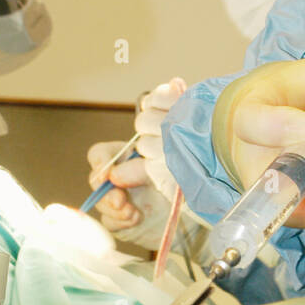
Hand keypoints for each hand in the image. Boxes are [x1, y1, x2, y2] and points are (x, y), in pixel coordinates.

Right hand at [87, 77, 185, 233]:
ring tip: (128, 210)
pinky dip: (119, 221)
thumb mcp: (187, 140)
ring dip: (112, 205)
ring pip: (101, 201)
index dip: (102, 162)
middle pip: (98, 179)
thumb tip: (175, 82)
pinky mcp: (125, 220)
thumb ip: (178, 111)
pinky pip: (110, 222)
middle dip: (108, 188)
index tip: (108, 171)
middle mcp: (122, 175)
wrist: (206, 203)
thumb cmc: (194, 165)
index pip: (101, 154)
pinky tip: (134, 218)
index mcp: (131, 155)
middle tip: (122, 197)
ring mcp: (121, 198)